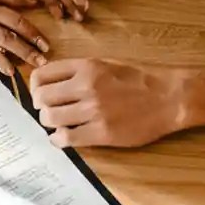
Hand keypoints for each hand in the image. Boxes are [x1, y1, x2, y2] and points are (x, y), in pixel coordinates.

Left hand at [29, 59, 204, 147]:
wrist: (169, 97)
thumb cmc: (139, 80)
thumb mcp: (106, 64)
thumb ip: (78, 71)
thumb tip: (51, 82)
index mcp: (86, 67)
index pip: (42, 75)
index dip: (35, 87)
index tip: (40, 94)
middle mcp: (86, 86)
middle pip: (41, 98)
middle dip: (40, 106)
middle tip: (48, 111)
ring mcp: (93, 111)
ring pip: (50, 118)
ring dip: (49, 123)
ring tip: (59, 124)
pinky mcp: (102, 133)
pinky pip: (66, 138)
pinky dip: (59, 139)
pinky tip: (63, 138)